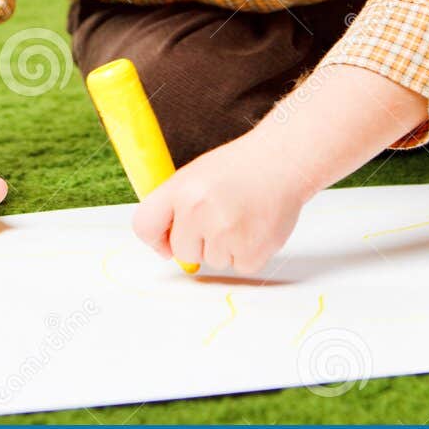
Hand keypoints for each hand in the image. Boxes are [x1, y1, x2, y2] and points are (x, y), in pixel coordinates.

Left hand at [132, 134, 305, 276]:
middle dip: (198, 243)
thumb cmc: (241, 168)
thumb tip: (164, 246)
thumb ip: (175, 206)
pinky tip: (256, 227)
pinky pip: (239, 267)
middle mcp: (199, 210)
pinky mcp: (251, 251)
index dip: (156, 239)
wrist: (283, 161)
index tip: (166, 242)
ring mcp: (226, 232)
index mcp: (181, 189)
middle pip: (182, 252)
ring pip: (213, 261)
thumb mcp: (196, 175)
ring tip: (243, 216)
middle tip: (221, 218)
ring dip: (226, 247)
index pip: (145, 226)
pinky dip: (248, 254)